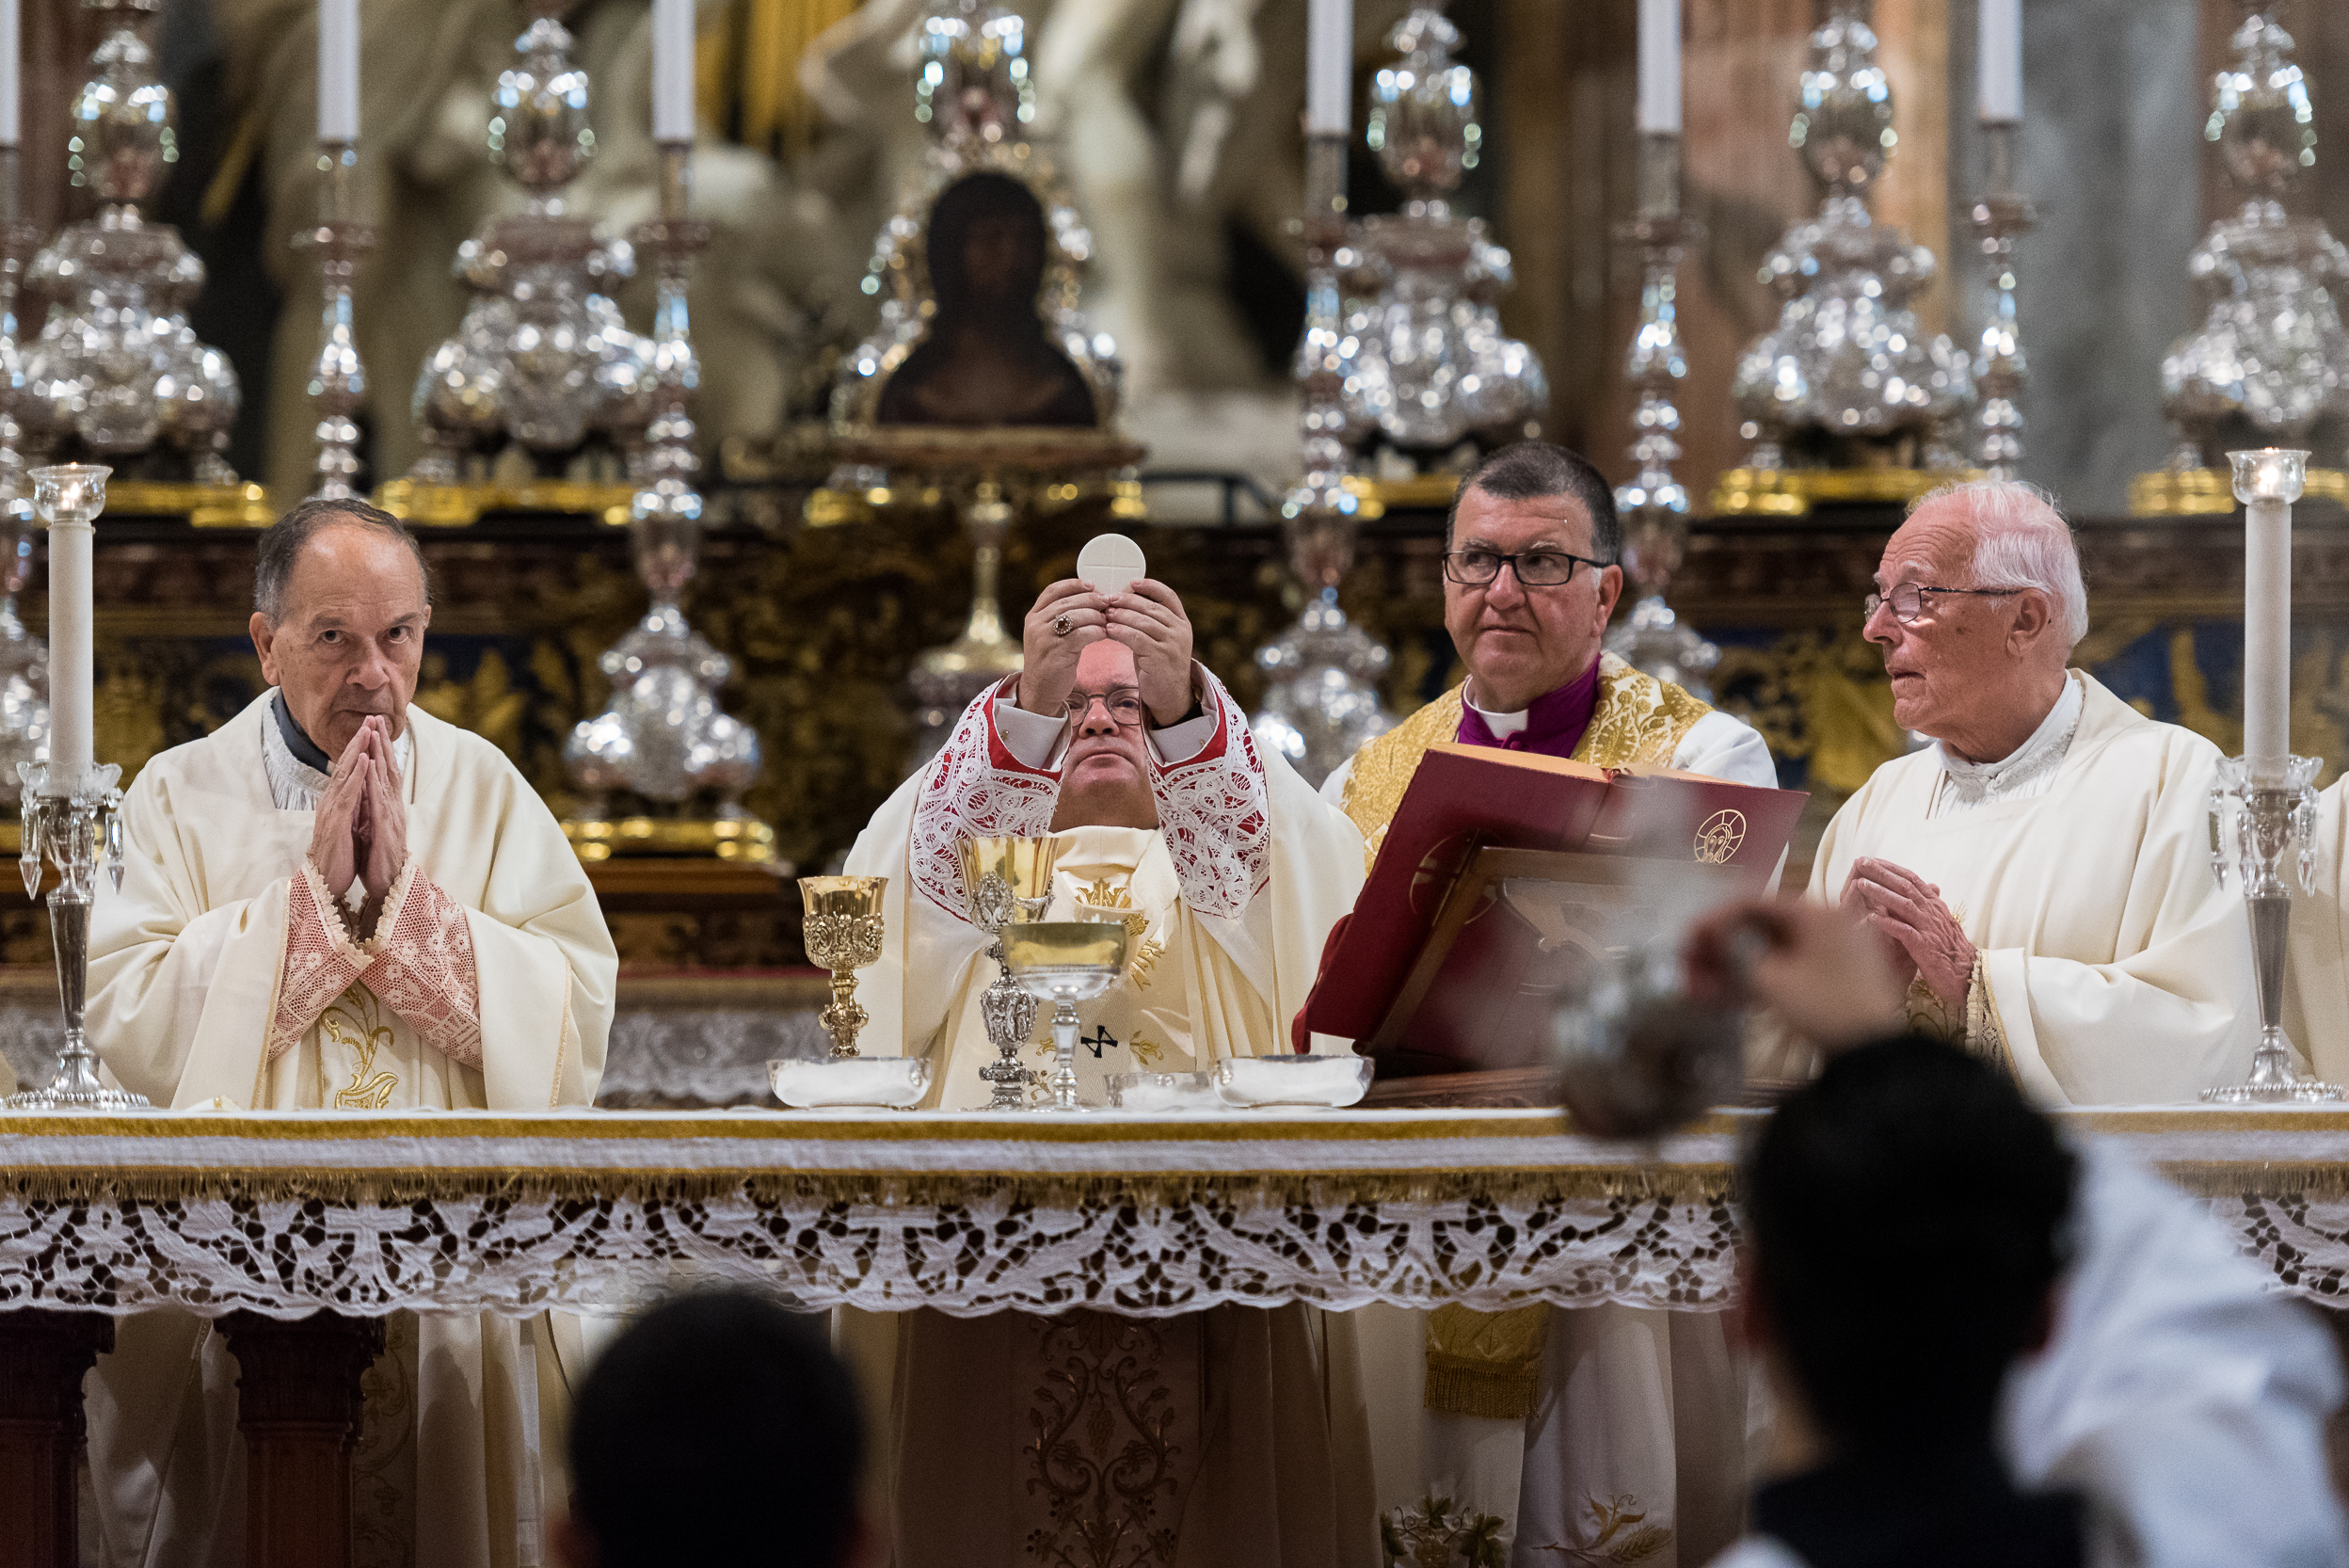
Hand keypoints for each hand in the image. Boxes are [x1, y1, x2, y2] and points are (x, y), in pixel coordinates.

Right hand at [306, 728, 367, 900]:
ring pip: (344, 774)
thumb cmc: (340, 855)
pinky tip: (363, 761)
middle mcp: (332, 801)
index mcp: (338, 802)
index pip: (349, 770)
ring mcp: (332, 810)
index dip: (360, 748)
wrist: (326, 881)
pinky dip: (355, 776)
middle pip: (345, 766)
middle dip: (358, 741)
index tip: (372, 728)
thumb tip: (360, 789)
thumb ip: (352, 806)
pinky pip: (347, 795)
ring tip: (367, 730)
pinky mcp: (335, 822)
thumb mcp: (349, 825)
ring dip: (356, 751)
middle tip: (370, 718)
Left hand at [357, 718, 406, 907]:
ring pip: (385, 779)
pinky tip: (370, 765)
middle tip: (376, 717)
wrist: (389, 887)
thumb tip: (368, 792)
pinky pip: (378, 800)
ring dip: (380, 753)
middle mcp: (393, 807)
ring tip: (374, 731)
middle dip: (381, 742)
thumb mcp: (375, 829)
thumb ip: (373, 809)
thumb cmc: (380, 860)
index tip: (374, 727)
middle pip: (388, 768)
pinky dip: (374, 780)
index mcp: (388, 807)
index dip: (381, 749)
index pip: (385, 772)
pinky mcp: (386, 829)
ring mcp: (391, 816)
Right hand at [1016, 578, 1106, 716]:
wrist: (1039, 690)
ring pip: (1076, 616)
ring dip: (1096, 616)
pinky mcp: (1056, 652)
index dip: (1074, 584)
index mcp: (1034, 615)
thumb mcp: (1052, 634)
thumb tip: (1094, 598)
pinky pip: (1081, 635)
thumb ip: (1065, 616)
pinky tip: (1104, 634)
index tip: (1092, 585)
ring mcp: (1044, 637)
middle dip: (1091, 600)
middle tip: (1107, 602)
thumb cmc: (1052, 659)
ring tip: (1107, 620)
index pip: (1053, 590)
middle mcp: (1036, 624)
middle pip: (1068, 601)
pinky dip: (1096, 632)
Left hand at [1101, 578, 1195, 725]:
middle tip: (1109, 599)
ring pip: (1144, 622)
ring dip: (1122, 616)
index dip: (1151, 586)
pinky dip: (1121, 632)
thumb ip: (1147, 622)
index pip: (1169, 596)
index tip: (1132, 582)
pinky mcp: (1161, 658)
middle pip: (1152, 607)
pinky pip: (1138, 639)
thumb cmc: (1158, 665)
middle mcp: (1181, 631)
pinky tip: (1109, 630)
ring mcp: (1173, 644)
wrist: (1170, 696)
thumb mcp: (1157, 640)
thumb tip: (1121, 601)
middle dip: (1128, 601)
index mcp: (1182, 622)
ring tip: (1106, 614)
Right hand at [1683, 896, 1906, 1051]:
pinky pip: (1785, 971)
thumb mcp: (1773, 981)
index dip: (1713, 921)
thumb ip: (1733, 954)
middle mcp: (1825, 924)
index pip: (1753, 903)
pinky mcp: (1830, 979)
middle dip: (1719, 951)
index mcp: (1817, 913)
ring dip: (1732, 970)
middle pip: (1759, 929)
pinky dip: (1755, 982)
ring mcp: (1830, 953)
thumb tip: (1704, 935)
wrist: (1875, 1055)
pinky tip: (1722, 1000)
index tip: (1686, 940)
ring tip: (1698, 990)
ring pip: (1769, 953)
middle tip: (1687, 967)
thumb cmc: (1825, 1008)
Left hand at [1839, 857, 1975, 1011]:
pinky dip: (1888, 924)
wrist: (1968, 975)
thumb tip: (1911, 891)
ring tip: (1860, 884)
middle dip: (1882, 873)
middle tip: (1861, 861)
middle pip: (1905, 886)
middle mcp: (1933, 912)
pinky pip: (1905, 932)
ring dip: (1881, 893)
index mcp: (1935, 905)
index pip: (1912, 879)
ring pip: (1904, 904)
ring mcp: (1929, 928)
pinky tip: (1871, 918)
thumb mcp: (1937, 924)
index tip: (1871, 859)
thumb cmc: (1949, 950)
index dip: (1891, 868)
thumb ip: (1924, 908)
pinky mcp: (1926, 947)